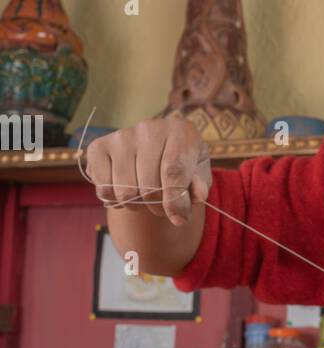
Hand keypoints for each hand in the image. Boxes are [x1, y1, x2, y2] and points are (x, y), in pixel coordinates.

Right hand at [85, 118, 211, 225]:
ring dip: (137, 206)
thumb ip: (200, 185)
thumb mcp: (198, 174)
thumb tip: (197, 195)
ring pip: (125, 192)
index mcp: (180, 131)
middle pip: (148, 186)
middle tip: (162, 206)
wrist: (157, 151)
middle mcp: (149, 128)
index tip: (178, 219)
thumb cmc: (183, 164)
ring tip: (145, 198)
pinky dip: (114, 201)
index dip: (175, 201)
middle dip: (158, 206)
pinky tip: (125, 192)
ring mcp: (121, 137)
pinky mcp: (98, 147)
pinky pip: (103, 189)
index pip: (173, 170)